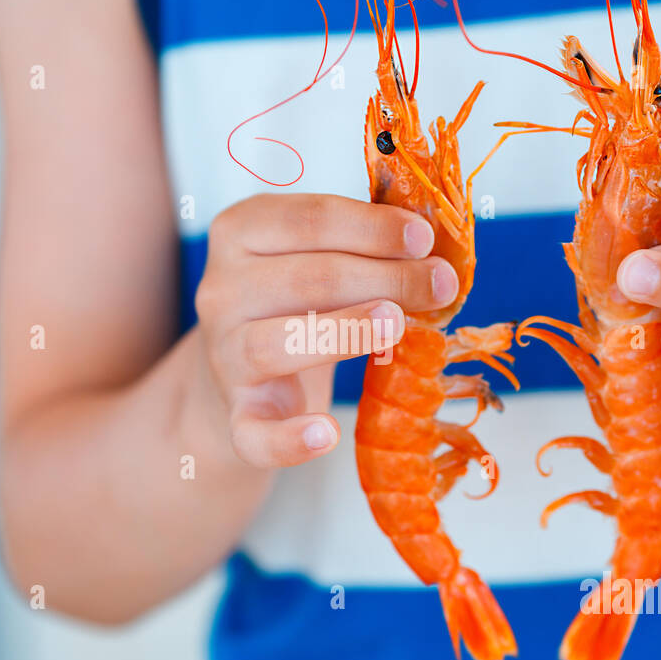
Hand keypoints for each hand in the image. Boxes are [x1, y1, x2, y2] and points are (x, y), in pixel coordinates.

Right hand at [194, 193, 458, 467]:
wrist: (242, 368)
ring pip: (276, 344)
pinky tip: (328, 433)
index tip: (424, 237)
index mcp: (240, 232)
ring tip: (397, 324)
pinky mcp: (237, 415)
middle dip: (382, 277)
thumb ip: (362, 243)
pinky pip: (255, 434)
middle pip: (304, 279)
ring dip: (343, 332)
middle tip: (440, 283)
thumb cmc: (296, 299)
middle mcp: (220, 292)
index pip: (308, 220)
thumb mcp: (317, 255)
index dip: (371, 227)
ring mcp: (224, 356)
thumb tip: (434, 244)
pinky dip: (290, 439)